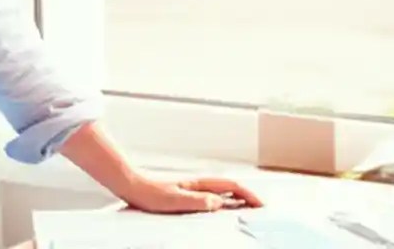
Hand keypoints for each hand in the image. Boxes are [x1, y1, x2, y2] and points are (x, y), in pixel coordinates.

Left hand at [120, 176, 263, 213]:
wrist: (133, 186)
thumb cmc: (149, 192)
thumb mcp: (175, 201)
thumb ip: (197, 201)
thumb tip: (217, 203)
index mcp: (199, 183)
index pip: (231, 186)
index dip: (248, 194)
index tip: (260, 204)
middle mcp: (198, 184)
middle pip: (230, 188)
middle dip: (247, 196)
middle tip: (259, 207)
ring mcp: (193, 188)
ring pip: (222, 192)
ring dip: (237, 199)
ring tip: (247, 209)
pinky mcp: (186, 193)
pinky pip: (212, 197)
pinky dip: (223, 202)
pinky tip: (220, 209)